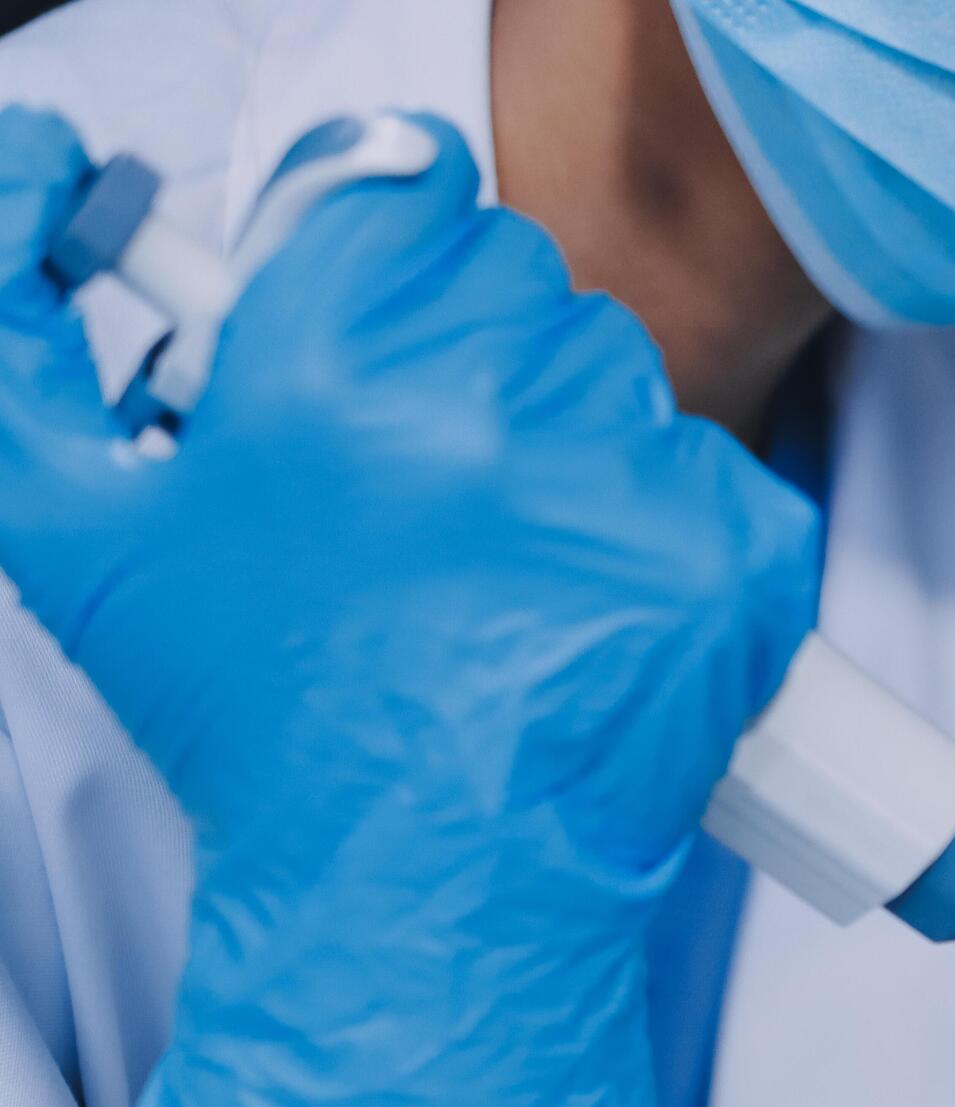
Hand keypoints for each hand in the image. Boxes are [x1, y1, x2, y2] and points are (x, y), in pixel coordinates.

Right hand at [0, 109, 819, 1106]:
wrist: (417, 900)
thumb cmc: (267, 737)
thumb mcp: (76, 536)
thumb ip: (23, 352)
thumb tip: (43, 201)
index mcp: (329, 370)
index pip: (405, 202)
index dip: (391, 276)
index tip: (385, 348)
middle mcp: (486, 408)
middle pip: (518, 289)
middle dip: (477, 368)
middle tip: (436, 495)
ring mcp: (622, 483)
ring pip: (621, 384)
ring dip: (574, 453)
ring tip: (508, 576)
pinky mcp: (727, 562)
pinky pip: (721, 484)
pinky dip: (673, 541)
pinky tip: (595, 618)